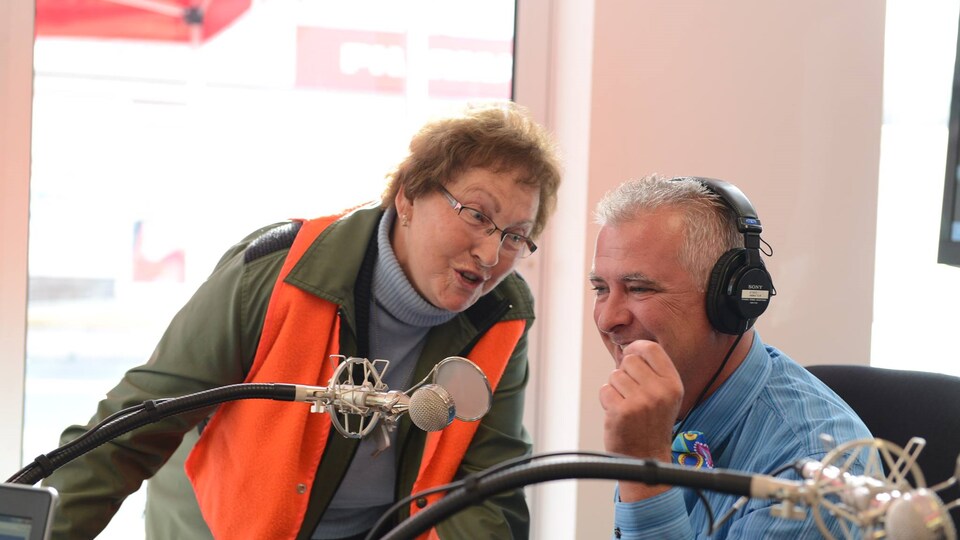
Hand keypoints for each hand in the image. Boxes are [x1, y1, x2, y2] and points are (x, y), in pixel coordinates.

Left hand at [599, 340, 683, 500]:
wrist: (647, 456)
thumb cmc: (651, 422)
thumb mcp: (665, 395)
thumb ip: (653, 372)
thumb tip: (629, 349)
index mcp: (673, 383)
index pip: (651, 348)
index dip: (636, 348)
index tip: (631, 356)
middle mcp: (659, 391)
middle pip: (629, 360)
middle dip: (624, 373)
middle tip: (631, 393)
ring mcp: (641, 402)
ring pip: (614, 376)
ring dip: (615, 389)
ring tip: (627, 406)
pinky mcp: (622, 412)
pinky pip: (605, 390)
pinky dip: (606, 401)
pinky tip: (618, 414)